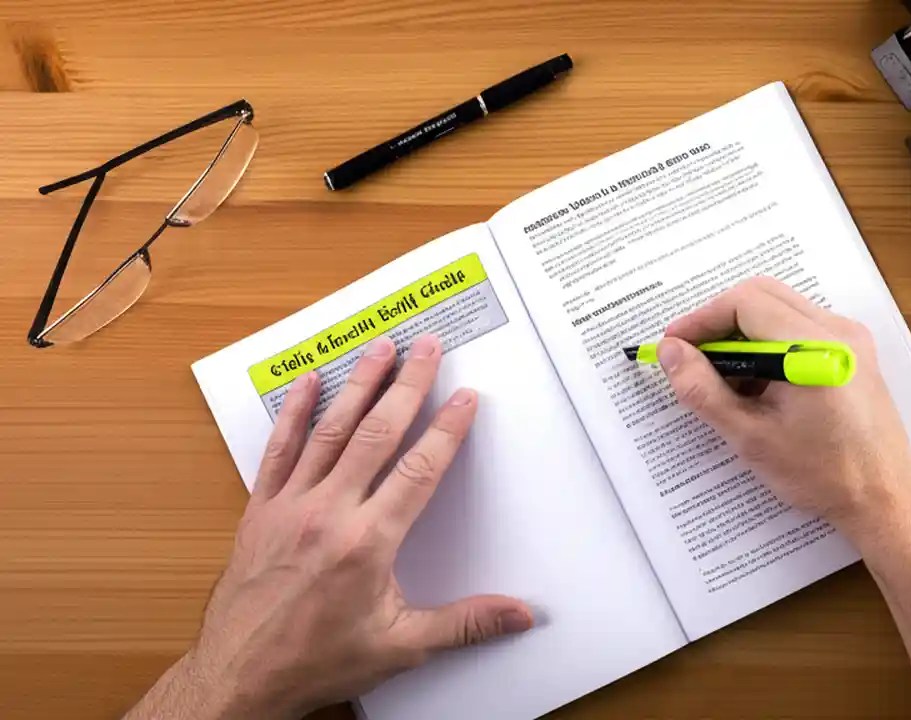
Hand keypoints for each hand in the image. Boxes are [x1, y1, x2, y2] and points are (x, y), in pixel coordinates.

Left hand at [131, 335, 532, 719]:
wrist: (240, 677)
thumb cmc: (316, 662)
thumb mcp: (401, 646)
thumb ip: (465, 624)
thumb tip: (519, 614)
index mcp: (368, 543)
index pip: (419, 470)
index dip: (447, 429)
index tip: (464, 398)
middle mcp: (328, 514)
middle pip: (377, 434)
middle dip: (407, 385)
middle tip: (426, 347)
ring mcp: (290, 506)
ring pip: (330, 431)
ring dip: (358, 386)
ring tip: (379, 349)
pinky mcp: (260, 511)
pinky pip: (279, 450)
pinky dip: (294, 414)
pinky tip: (307, 384)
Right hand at [658, 278, 910, 539]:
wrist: (883, 498)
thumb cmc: (825, 474)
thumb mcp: (750, 436)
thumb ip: (703, 389)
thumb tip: (672, 354)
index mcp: (815, 347)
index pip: (745, 303)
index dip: (701, 319)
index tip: (675, 345)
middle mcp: (838, 331)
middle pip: (762, 296)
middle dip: (719, 321)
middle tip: (691, 356)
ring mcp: (850, 339)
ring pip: (780, 310)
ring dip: (743, 334)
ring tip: (722, 380)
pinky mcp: (852, 353)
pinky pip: (800, 328)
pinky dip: (769, 344)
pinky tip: (755, 386)